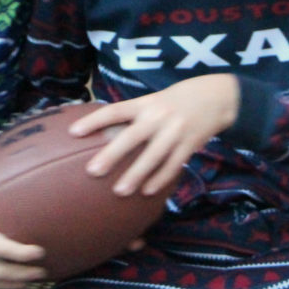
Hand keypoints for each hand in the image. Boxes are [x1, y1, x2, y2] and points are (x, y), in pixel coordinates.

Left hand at [69, 74, 239, 196]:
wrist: (216, 97)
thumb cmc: (174, 101)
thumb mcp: (152, 100)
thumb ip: (131, 115)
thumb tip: (102, 131)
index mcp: (144, 103)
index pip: (114, 111)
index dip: (93, 121)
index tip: (73, 132)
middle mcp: (158, 116)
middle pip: (131, 137)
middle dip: (112, 155)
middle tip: (92, 171)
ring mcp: (175, 131)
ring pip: (153, 156)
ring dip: (136, 175)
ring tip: (119, 191)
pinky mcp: (190, 145)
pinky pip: (173, 165)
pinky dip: (160, 179)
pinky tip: (147, 191)